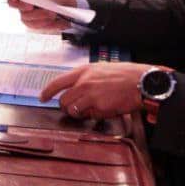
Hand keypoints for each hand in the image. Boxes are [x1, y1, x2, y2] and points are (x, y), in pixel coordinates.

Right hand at [4, 0, 75, 31]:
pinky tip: (54, 20)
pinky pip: (35, 26)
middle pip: (14, 5)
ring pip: (25, 17)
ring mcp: (25, 13)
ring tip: (53, 13)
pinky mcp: (32, 23)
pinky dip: (45, 23)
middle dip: (22, 6)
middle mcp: (22, 2)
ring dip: (40, 16)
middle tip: (31, 6)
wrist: (65, 6)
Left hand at [39, 62, 154, 119]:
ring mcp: (90, 96)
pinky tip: (104, 109)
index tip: (42, 98)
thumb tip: (74, 87)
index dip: (47, 92)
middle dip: (66, 107)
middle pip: (63, 101)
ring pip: (73, 110)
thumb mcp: (100, 69)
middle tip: (73, 109)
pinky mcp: (100, 107)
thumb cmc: (125, 75)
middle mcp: (83, 83)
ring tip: (90, 110)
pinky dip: (95, 116)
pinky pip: (90, 116)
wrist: (142, 81)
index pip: (57, 82)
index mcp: (82, 72)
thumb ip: (86, 77)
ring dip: (79, 113)